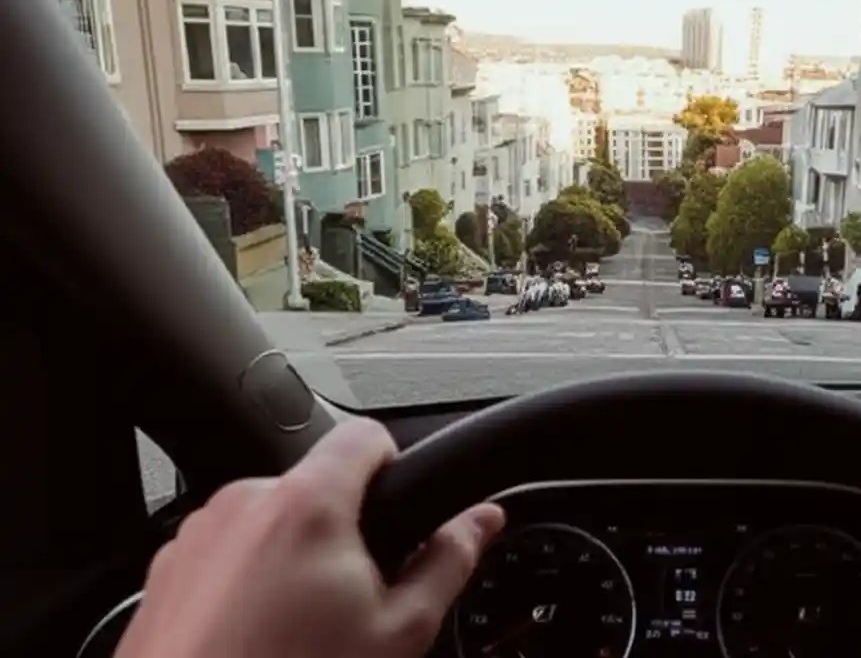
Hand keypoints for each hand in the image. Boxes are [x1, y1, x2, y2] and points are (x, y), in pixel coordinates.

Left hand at [116, 418, 504, 657]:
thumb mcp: (397, 633)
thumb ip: (448, 562)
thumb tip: (482, 522)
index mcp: (307, 505)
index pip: (366, 435)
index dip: (394, 468)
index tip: (398, 512)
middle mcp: (243, 504)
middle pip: (317, 487)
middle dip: (342, 532)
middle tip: (351, 602)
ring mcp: (196, 536)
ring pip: (270, 522)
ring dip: (291, 558)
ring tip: (295, 631)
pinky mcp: (166, 571)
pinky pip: (226, 554)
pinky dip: (247, 584)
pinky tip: (255, 639)